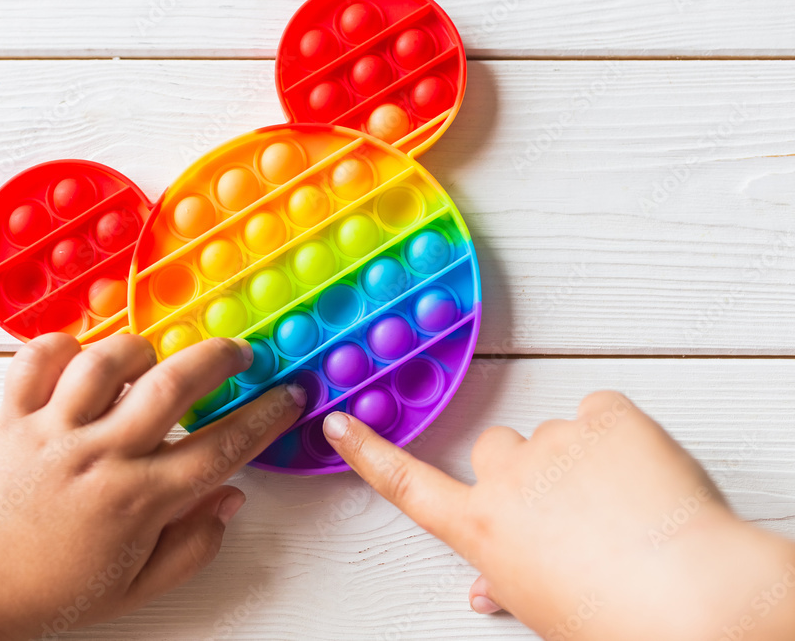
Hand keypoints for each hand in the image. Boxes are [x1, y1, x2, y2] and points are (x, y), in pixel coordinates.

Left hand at [0, 333, 304, 639]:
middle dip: (219, 357)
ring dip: (141, 349)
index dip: (267, 416)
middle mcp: (99, 456)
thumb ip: (193, 545)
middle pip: (174, 385)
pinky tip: (81, 356)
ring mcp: (51, 431)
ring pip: (106, 360)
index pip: (223, 447)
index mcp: (138, 500)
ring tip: (154, 358)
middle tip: (239, 352)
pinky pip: (34, 359)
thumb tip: (232, 497)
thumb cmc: (55, 591)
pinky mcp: (10, 416)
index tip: (289, 396)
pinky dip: (60, 344)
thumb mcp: (138, 586)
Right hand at [323, 391, 794, 640]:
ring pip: (556, 431)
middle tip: (569, 500)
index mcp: (482, 529)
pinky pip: (601, 409)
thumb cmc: (615, 621)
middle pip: (496, 447)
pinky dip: (618, 432)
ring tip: (624, 501)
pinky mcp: (605, 416)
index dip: (367, 453)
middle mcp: (505, 478)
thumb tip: (485, 591)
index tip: (340, 423)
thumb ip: (508, 586)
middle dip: (524, 466)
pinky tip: (643, 472)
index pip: (405, 485)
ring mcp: (553, 441)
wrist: (688, 598)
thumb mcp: (545, 613)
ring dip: (581, 454)